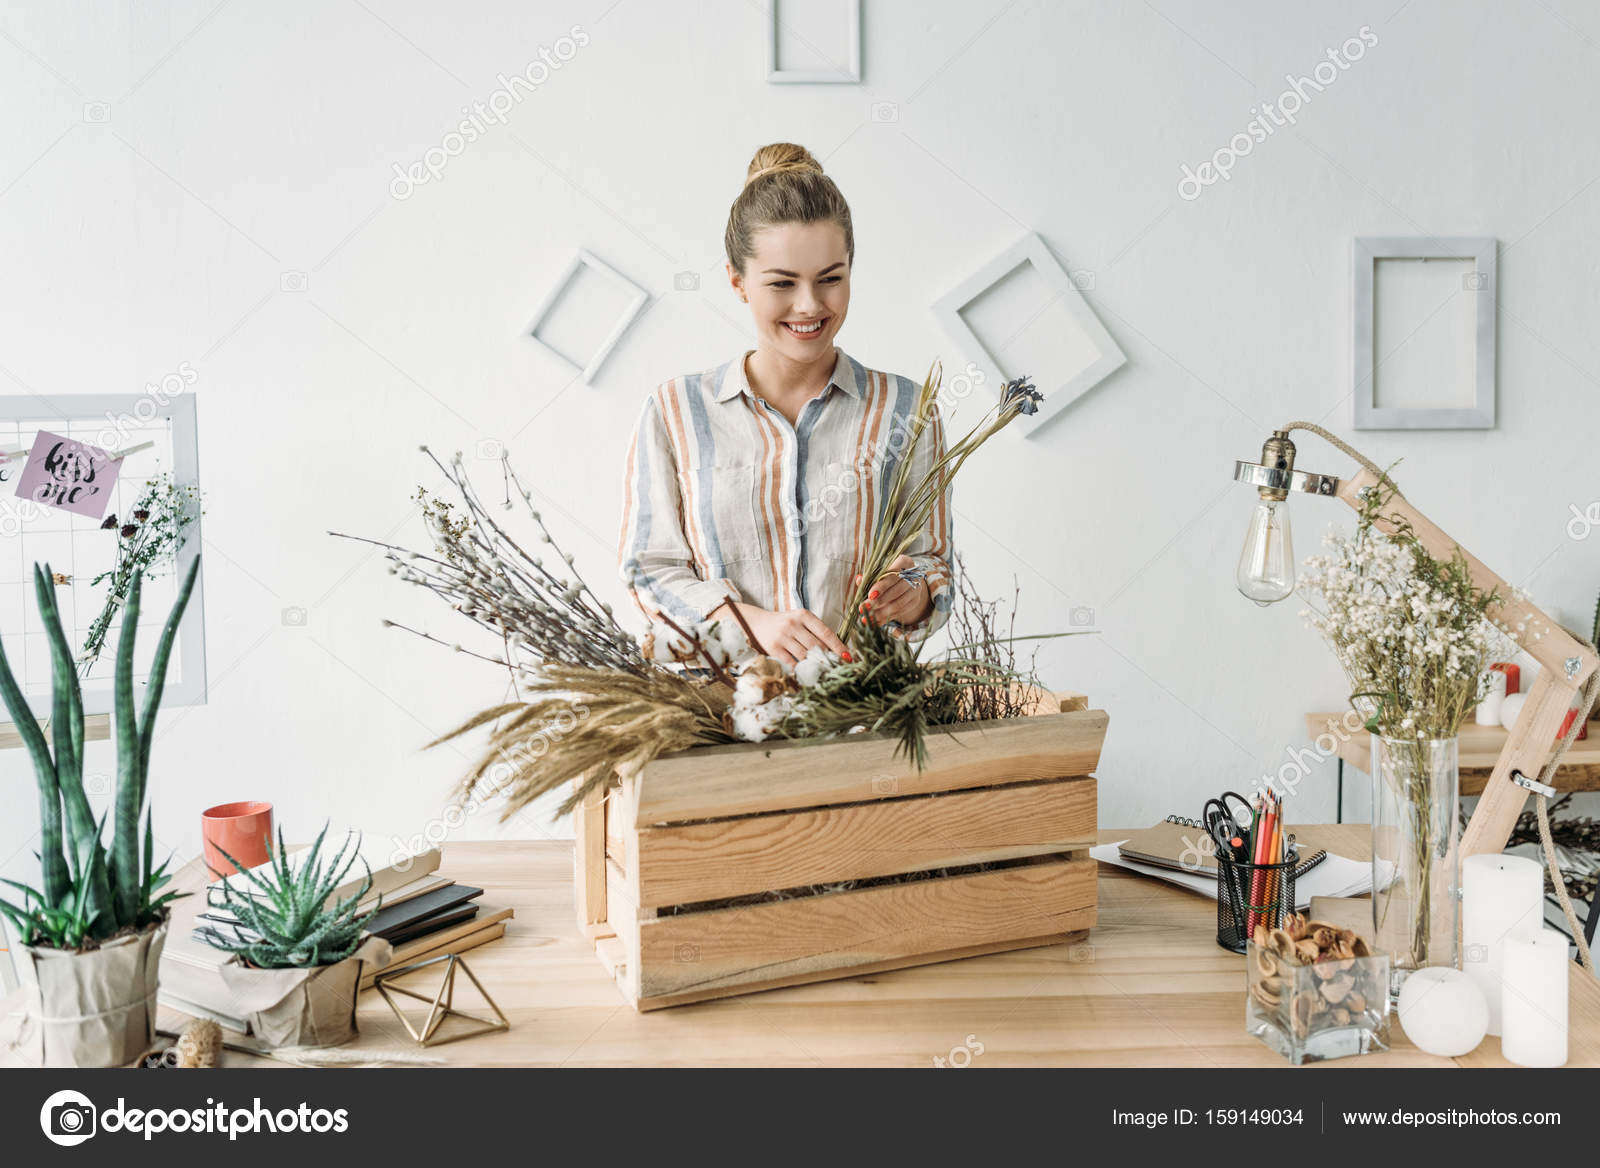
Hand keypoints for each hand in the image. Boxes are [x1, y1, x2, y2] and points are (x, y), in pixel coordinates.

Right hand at [724, 602, 851, 667]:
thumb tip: (836, 650)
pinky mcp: (773, 648)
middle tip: (839, 669)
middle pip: (816, 646)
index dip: (838, 646)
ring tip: (826, 674)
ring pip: (805, 656)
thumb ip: (815, 631)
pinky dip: (801, 671)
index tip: (848, 657)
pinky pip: (791, 663)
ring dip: (816, 667)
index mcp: (803, 615)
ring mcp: (782, 636)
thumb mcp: (799, 620)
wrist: (755, 622)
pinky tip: (808, 676)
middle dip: (829, 659)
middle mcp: (793, 624)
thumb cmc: (783, 623)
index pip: (825, 632)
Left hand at [854, 555, 932, 631]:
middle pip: (896, 590)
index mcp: (904, 562)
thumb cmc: (888, 573)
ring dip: (881, 613)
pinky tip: (875, 622)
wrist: (906, 580)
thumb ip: (870, 576)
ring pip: (898, 604)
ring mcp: (916, 589)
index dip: (882, 585)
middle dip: (878, 601)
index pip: (893, 574)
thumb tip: (859, 579)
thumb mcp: (879, 571)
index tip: (870, 595)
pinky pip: (900, 612)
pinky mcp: (915, 601)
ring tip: (867, 618)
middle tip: (863, 608)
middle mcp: (913, 575)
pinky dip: (886, 618)